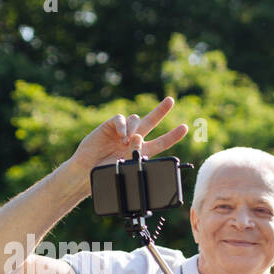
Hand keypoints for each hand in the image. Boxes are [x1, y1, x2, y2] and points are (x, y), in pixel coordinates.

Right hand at [67, 96, 188, 176]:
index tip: (185, 128)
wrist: (88, 171)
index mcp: (142, 151)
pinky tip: (120, 135)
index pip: (162, 142)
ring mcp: (122, 131)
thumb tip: (138, 140)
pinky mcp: (110, 126)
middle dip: (161, 110)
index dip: (173, 135)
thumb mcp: (128, 167)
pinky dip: (123, 125)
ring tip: (126, 141)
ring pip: (136, 119)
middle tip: (171, 100)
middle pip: (151, 121)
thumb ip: (136, 154)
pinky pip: (121, 119)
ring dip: (134, 128)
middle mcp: (134, 139)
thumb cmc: (108, 173)